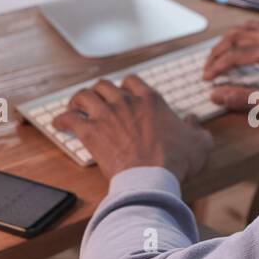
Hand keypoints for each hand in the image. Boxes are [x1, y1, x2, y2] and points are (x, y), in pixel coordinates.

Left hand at [51, 75, 212, 181]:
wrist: (152, 177)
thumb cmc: (175, 162)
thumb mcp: (199, 144)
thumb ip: (198, 130)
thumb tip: (195, 122)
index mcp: (150, 100)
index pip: (132, 81)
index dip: (126, 86)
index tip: (124, 94)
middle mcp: (125, 102)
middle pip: (104, 85)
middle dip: (99, 91)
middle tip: (97, 101)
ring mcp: (106, 115)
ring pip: (83, 95)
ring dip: (78, 100)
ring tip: (75, 107)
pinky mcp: (90, 132)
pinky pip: (68, 118)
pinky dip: (62, 120)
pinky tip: (59, 124)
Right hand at [202, 24, 258, 112]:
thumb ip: (242, 99)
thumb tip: (215, 95)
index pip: (233, 55)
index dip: (215, 67)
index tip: (206, 79)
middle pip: (235, 35)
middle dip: (218, 51)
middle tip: (208, 67)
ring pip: (247, 27)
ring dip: (230, 40)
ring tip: (220, 56)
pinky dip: (246, 36)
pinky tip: (243, 49)